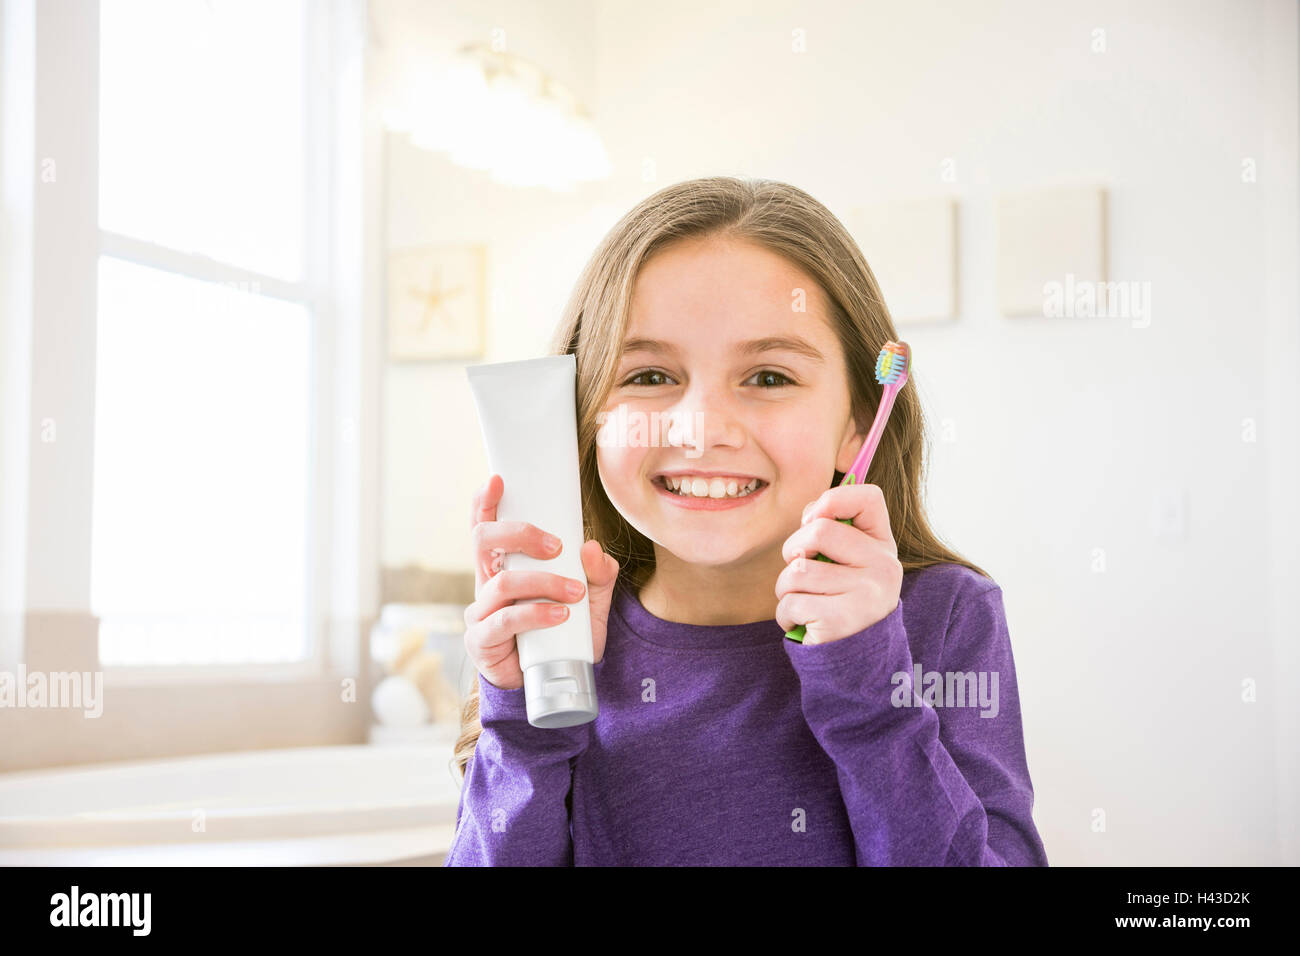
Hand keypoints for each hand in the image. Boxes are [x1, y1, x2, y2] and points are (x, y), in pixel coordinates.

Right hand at [463, 474, 619, 689]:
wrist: (557, 681)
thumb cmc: (565, 632)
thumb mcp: (592, 599)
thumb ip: (598, 573)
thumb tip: (591, 548)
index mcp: (505, 565)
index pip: (487, 526)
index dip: (485, 502)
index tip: (499, 480)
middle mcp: (487, 583)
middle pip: (484, 541)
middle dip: (520, 534)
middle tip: (557, 546)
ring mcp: (481, 612)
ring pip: (501, 583)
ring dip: (543, 583)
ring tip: (574, 593)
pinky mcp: (482, 641)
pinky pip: (504, 621)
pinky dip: (535, 615)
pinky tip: (559, 616)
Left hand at [775, 481, 902, 644]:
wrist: (854, 659)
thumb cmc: (837, 599)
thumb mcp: (845, 561)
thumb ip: (830, 529)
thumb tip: (809, 517)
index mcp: (883, 545)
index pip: (869, 497)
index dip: (832, 500)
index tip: (813, 521)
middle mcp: (884, 567)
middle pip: (818, 531)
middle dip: (792, 550)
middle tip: (799, 571)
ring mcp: (866, 594)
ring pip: (797, 570)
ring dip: (785, 588)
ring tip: (803, 601)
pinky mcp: (842, 621)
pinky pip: (791, 603)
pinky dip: (786, 615)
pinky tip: (804, 624)